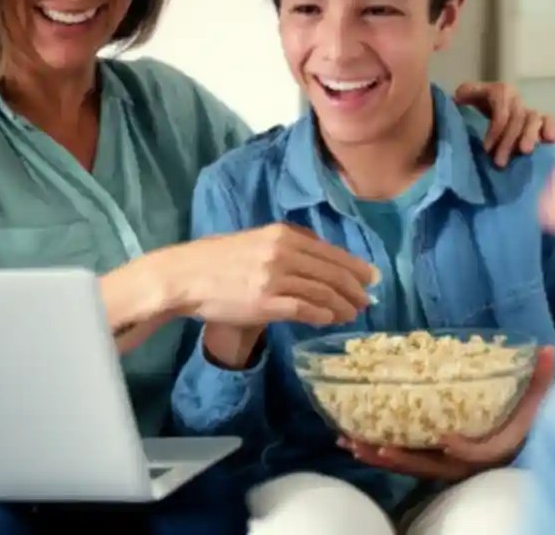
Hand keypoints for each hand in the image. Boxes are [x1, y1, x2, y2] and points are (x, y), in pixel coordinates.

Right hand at [158, 222, 377, 327]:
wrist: (184, 276)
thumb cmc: (218, 259)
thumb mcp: (257, 240)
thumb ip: (289, 246)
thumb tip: (321, 260)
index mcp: (283, 235)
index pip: (331, 252)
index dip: (355, 267)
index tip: (371, 278)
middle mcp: (283, 253)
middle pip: (332, 272)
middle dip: (355, 288)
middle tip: (368, 300)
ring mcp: (274, 279)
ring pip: (322, 292)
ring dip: (342, 305)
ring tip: (352, 313)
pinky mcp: (264, 303)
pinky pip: (303, 309)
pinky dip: (322, 314)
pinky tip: (330, 319)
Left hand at [339, 346, 554, 481]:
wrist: (522, 449)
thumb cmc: (529, 423)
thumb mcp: (539, 401)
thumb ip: (542, 378)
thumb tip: (548, 349)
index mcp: (494, 451)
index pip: (477, 455)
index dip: (462, 450)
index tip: (444, 438)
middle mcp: (467, 465)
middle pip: (430, 466)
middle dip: (401, 457)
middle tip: (373, 444)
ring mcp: (448, 465)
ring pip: (412, 466)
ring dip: (381, 456)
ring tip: (351, 443)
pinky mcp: (435, 461)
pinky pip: (406, 460)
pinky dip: (382, 453)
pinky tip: (357, 442)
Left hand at [453, 82, 554, 167]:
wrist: (476, 117)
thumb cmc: (467, 113)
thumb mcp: (460, 103)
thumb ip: (460, 101)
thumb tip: (457, 100)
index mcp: (496, 91)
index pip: (500, 104)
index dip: (496, 128)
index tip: (486, 149)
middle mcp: (514, 98)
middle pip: (517, 115)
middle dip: (508, 140)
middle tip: (500, 163)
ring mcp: (526, 109)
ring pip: (534, 117)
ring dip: (529, 136)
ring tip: (524, 153)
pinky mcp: (538, 121)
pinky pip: (547, 120)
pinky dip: (550, 128)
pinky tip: (549, 140)